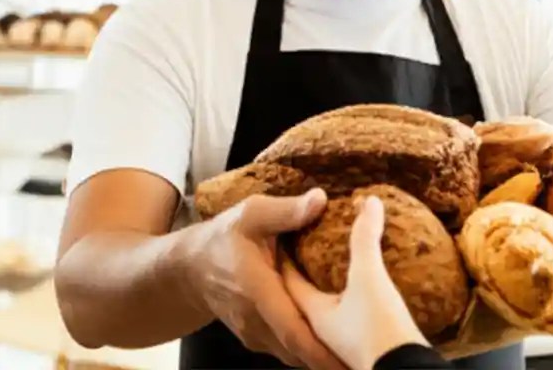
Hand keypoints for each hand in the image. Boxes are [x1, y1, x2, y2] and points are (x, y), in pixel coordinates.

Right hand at [189, 188, 346, 369]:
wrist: (191, 266)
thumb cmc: (225, 237)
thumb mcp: (253, 213)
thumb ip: (286, 210)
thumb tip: (321, 200)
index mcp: (258, 292)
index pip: (293, 330)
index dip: (321, 348)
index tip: (347, 359)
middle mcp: (255, 321)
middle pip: (297, 351)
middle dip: (328, 360)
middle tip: (362, 365)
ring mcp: (254, 333)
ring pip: (292, 354)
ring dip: (321, 357)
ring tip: (355, 361)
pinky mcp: (257, 336)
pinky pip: (286, 348)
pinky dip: (309, 349)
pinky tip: (336, 346)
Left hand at [283, 195, 424, 369]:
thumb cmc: (378, 329)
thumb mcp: (369, 277)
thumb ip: (364, 239)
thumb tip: (367, 202)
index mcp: (312, 314)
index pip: (289, 281)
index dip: (285, 256)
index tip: (286, 233)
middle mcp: (321, 331)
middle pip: (302, 299)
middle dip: (301, 275)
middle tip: (305, 247)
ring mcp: (341, 343)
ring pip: (322, 314)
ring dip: (321, 294)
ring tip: (328, 272)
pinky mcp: (362, 349)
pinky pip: (341, 323)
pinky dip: (340, 306)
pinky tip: (354, 300)